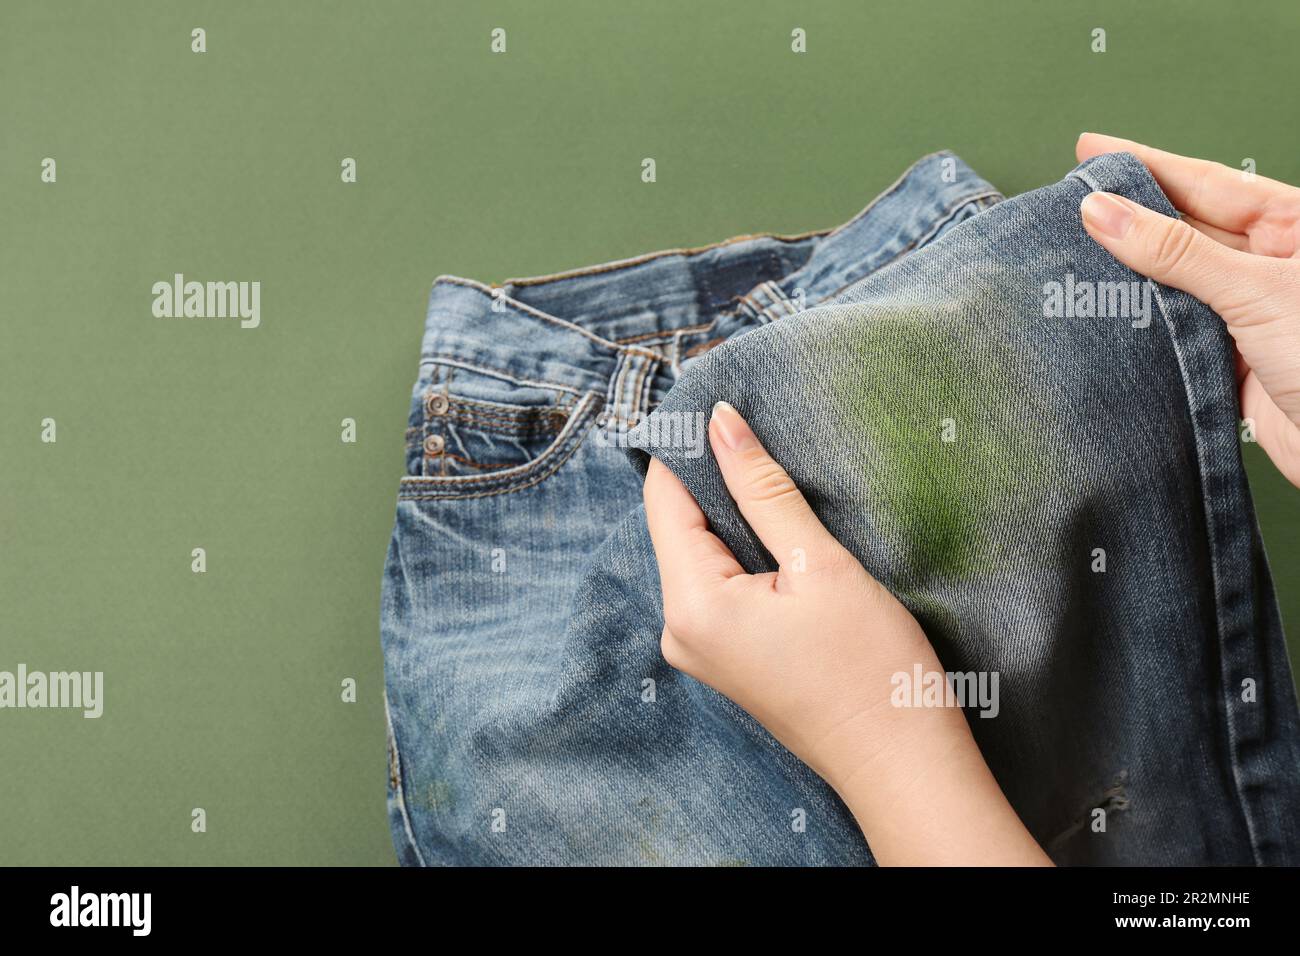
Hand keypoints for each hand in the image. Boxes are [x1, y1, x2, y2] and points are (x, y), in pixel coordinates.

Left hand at [643, 401, 1049, 864]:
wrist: (902, 764)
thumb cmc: (871, 670)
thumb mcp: (819, 565)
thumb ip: (763, 489)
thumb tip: (721, 424)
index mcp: (691, 605)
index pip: (665, 500)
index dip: (689, 448)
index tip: (719, 403)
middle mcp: (679, 630)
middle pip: (679, 526)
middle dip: (715, 479)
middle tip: (759, 431)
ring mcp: (700, 649)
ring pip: (702, 554)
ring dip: (735, 515)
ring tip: (778, 477)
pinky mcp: (727, 658)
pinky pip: (719, 584)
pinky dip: (744, 552)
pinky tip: (781, 532)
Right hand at [1077, 132, 1299, 486]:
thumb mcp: (1255, 290)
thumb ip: (1176, 252)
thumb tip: (1106, 212)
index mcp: (1295, 226)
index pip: (1208, 181)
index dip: (1147, 164)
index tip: (1093, 151)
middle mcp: (1271, 263)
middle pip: (1185, 227)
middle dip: (1128, 215)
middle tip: (1069, 202)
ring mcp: (1248, 310)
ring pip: (1173, 280)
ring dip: (1127, 272)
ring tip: (1071, 254)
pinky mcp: (1228, 358)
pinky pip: (1171, 329)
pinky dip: (1138, 322)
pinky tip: (1104, 310)